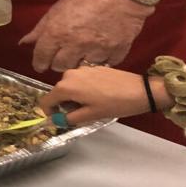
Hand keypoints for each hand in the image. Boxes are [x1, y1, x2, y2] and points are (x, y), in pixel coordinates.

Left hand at [21, 0, 154, 73]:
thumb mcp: (58, 8)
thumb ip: (40, 29)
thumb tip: (24, 42)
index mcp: (57, 33)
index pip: (41, 58)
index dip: (40, 63)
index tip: (42, 64)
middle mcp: (74, 46)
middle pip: (60, 67)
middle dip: (59, 63)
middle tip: (63, 56)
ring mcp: (96, 52)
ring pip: (81, 69)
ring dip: (80, 63)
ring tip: (83, 54)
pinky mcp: (115, 54)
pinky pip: (105, 66)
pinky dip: (102, 61)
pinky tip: (101, 52)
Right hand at [37, 66, 157, 126]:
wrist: (139, 90)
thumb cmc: (113, 104)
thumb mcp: (90, 115)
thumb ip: (69, 118)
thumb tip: (57, 120)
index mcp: (65, 87)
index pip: (46, 101)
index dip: (49, 112)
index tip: (59, 119)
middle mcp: (69, 74)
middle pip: (58, 92)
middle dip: (64, 104)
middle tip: (80, 114)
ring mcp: (81, 68)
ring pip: (69, 86)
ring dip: (74, 97)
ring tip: (91, 105)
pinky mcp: (93, 66)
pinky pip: (80, 79)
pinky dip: (83, 89)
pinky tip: (99, 95)